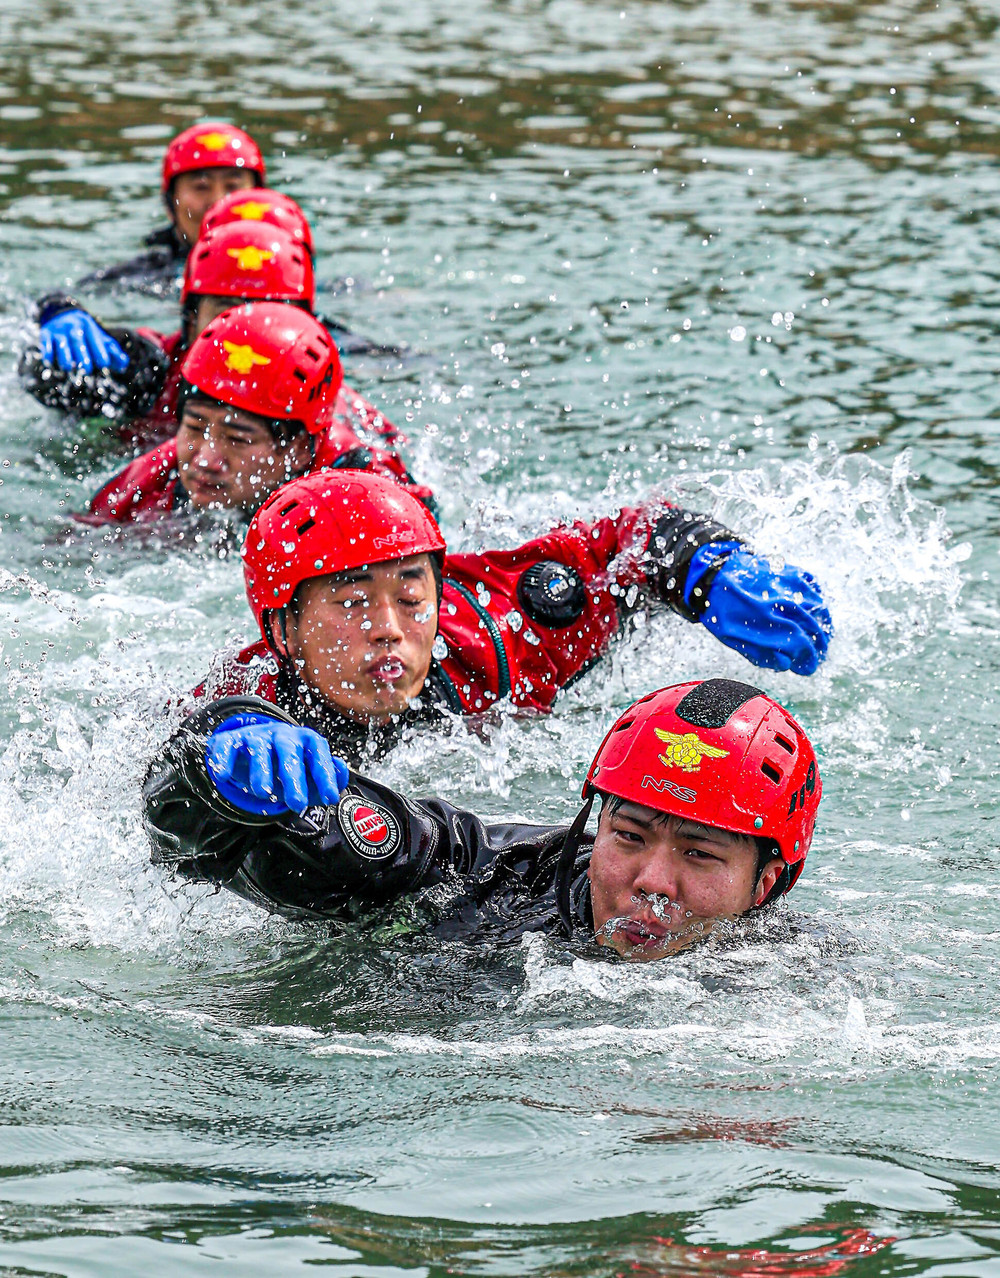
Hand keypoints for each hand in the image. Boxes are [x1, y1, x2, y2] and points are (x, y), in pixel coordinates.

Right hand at [38, 309, 128, 374]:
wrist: (62, 314)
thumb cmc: (86, 334)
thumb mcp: (100, 338)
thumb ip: (113, 352)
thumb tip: (124, 365)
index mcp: (88, 326)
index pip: (95, 339)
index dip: (100, 350)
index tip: (105, 363)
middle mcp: (73, 326)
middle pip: (77, 340)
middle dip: (82, 354)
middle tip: (88, 369)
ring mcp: (59, 330)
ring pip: (61, 342)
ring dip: (64, 355)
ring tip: (69, 367)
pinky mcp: (46, 333)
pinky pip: (45, 341)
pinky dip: (47, 351)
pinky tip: (50, 361)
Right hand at [205, 715, 348, 815]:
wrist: (250, 748)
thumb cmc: (285, 764)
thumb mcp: (309, 773)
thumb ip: (329, 777)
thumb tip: (341, 776)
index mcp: (304, 740)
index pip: (318, 753)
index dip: (325, 775)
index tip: (331, 797)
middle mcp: (282, 735)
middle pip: (289, 751)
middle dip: (294, 777)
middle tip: (297, 803)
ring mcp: (256, 735)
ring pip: (259, 749)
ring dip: (261, 771)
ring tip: (263, 793)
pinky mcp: (232, 739)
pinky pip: (226, 746)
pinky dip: (222, 759)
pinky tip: (222, 776)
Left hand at [690, 545, 832, 675]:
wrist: (714, 576)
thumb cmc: (722, 613)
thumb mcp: (736, 642)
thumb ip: (764, 656)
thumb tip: (789, 664)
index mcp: (768, 624)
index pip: (803, 646)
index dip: (809, 661)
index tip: (809, 668)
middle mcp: (783, 603)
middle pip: (816, 629)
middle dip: (820, 647)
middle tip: (818, 655)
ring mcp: (790, 585)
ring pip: (820, 609)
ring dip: (824, 626)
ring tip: (821, 637)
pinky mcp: (792, 572)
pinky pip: (814, 589)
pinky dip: (817, 602)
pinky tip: (813, 612)